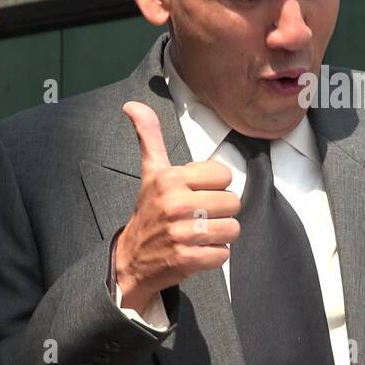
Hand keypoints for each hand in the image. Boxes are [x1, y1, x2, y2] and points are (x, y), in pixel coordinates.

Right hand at [113, 102, 240, 314]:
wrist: (132, 259)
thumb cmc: (148, 212)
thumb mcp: (151, 172)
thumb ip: (149, 137)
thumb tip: (133, 105)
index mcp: (171, 179)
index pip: (224, 175)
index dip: (214, 186)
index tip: (196, 193)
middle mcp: (176, 204)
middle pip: (233, 202)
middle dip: (220, 212)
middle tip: (199, 217)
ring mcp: (182, 233)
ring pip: (232, 228)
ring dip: (220, 234)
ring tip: (199, 234)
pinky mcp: (188, 259)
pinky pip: (224, 254)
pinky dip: (214, 255)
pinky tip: (196, 250)